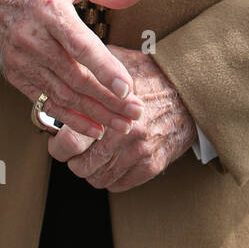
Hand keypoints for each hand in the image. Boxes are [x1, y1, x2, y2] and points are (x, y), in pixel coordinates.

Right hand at [0, 0, 148, 139]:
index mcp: (49, 9)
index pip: (79, 45)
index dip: (104, 68)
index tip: (127, 88)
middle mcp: (32, 38)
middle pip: (75, 77)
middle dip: (108, 100)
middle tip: (136, 113)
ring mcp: (21, 60)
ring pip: (63, 94)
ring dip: (95, 113)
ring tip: (124, 124)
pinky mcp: (16, 74)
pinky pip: (46, 102)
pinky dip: (72, 118)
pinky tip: (95, 128)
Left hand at [47, 46, 197, 191]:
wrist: (191, 93)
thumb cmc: (153, 75)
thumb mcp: (122, 62)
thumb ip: (94, 66)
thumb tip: (67, 61)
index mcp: (113, 112)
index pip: (70, 143)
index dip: (58, 146)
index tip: (57, 141)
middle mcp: (126, 138)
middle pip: (81, 167)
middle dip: (73, 160)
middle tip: (73, 150)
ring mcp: (140, 155)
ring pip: (98, 179)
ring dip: (90, 170)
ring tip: (90, 156)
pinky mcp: (152, 167)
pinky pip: (118, 185)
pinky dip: (109, 178)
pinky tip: (109, 163)